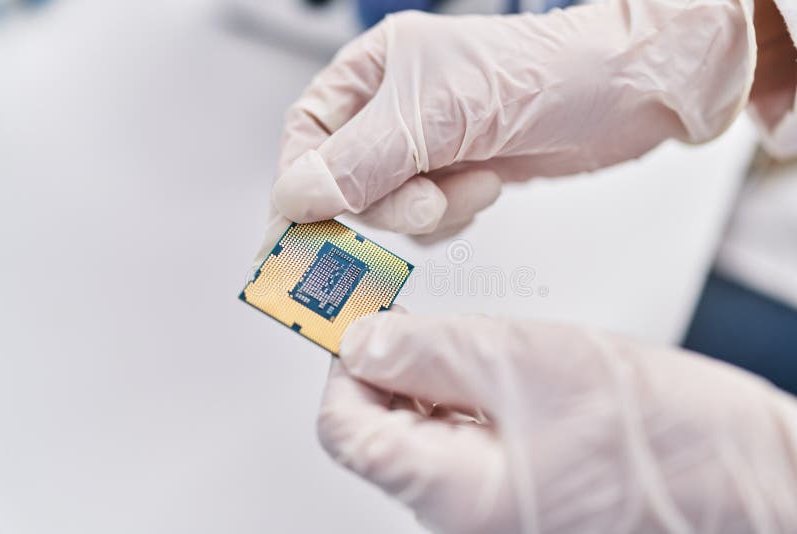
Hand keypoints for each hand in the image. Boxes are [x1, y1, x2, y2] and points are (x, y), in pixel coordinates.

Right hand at [259, 0, 754, 256]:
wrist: (625, 94)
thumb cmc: (546, 73)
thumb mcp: (439, 112)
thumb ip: (361, 158)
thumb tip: (296, 195)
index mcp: (374, 71)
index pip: (307, 134)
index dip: (300, 185)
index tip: (298, 232)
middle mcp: (393, 110)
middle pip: (344, 182)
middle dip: (388, 202)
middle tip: (427, 199)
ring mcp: (425, 147)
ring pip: (386, 209)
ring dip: (431, 210)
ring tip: (477, 178)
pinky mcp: (454, 178)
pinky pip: (425, 223)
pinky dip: (453, 217)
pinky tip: (486, 186)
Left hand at [318, 313, 796, 532]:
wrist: (744, 476)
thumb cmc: (661, 436)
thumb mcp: (523, 362)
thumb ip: (427, 351)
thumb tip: (361, 340)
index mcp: (453, 493)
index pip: (345, 430)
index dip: (342, 365)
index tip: (357, 318)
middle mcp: (461, 510)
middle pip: (381, 427)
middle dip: (389, 362)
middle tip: (411, 311)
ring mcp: (489, 503)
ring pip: (422, 426)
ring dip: (430, 372)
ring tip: (468, 334)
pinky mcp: (515, 486)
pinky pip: (464, 434)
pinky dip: (463, 390)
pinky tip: (494, 362)